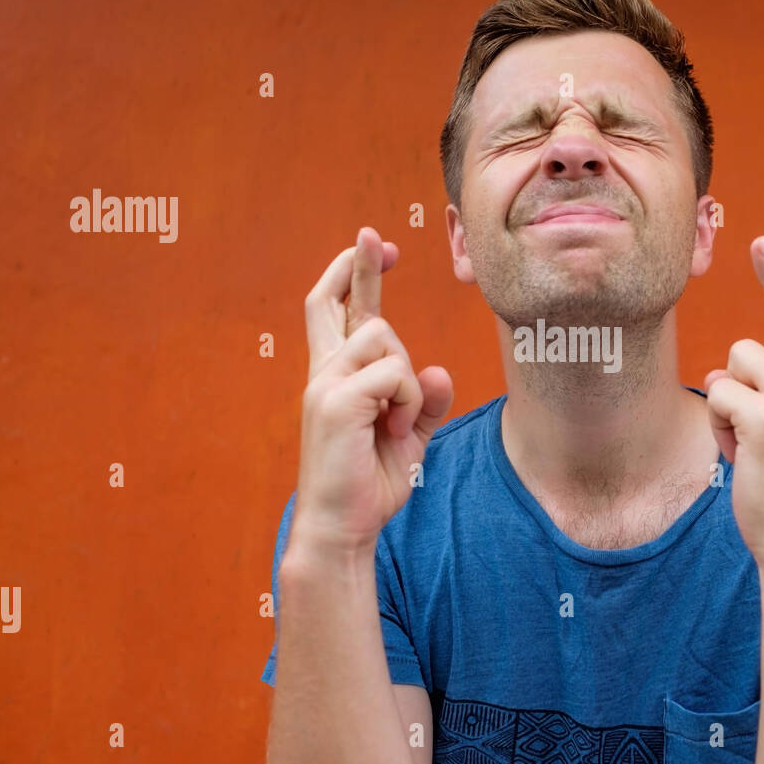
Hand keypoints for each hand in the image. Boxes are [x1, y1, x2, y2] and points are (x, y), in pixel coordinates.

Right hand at [292, 227, 453, 555]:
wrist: (341, 527)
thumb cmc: (370, 484)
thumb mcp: (409, 437)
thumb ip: (425, 403)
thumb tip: (439, 370)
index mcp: (336, 378)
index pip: (336, 311)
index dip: (351, 274)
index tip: (372, 244)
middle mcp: (324, 373)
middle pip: (340, 302)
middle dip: (362, 266)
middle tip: (375, 235)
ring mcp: (325, 384)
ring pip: (383, 338)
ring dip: (407, 378)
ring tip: (397, 422)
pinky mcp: (336, 401)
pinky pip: (394, 373)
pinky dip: (409, 402)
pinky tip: (394, 432)